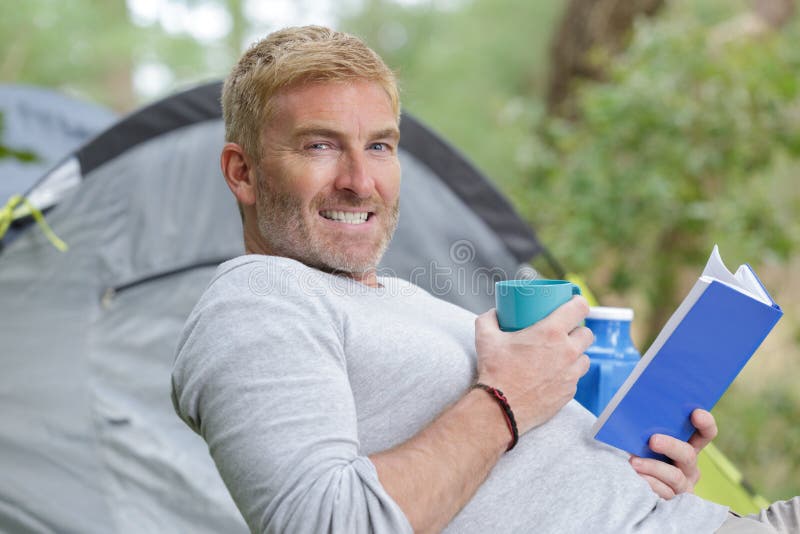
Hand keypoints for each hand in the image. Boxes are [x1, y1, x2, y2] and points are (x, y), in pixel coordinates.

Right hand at [474, 296, 592, 433]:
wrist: (499, 409)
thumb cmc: (495, 371)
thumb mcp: (486, 338)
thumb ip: (488, 319)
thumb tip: (494, 312)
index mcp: (552, 333)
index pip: (580, 308)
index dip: (578, 302)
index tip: (573, 304)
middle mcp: (567, 351)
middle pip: (587, 333)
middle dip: (577, 330)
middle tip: (563, 332)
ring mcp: (571, 374)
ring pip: (585, 358)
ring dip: (576, 354)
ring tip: (560, 355)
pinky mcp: (569, 393)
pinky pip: (575, 378)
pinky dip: (567, 375)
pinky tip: (554, 375)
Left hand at [629, 409, 717, 498]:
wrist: (628, 485)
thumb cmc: (638, 454)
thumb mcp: (647, 440)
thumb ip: (650, 427)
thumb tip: (639, 411)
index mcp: (687, 446)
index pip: (705, 434)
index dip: (705, 424)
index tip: (696, 414)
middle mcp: (689, 467)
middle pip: (688, 455)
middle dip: (671, 446)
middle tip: (653, 440)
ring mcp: (683, 486)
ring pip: (675, 476)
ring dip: (653, 467)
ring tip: (634, 462)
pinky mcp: (672, 501)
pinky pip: (664, 492)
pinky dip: (649, 483)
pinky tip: (637, 477)